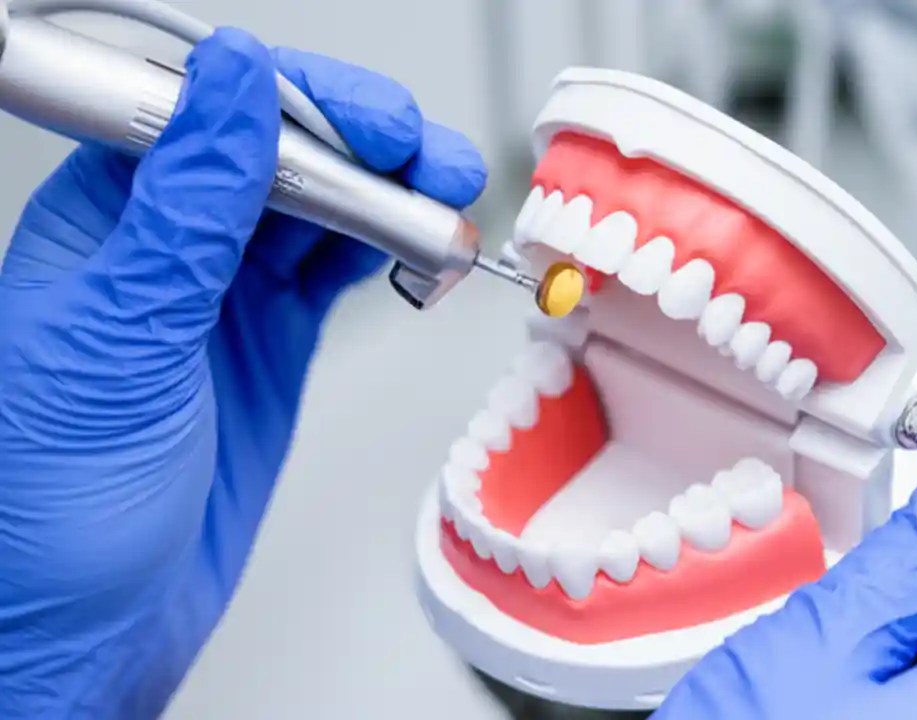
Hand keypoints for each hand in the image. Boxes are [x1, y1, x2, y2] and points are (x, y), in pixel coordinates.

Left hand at [0, 29, 484, 717]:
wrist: (86, 629)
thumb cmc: (49, 505)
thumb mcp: (121, 338)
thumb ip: (187, 207)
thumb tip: (233, 84)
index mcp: (104, 218)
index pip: (208, 115)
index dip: (299, 102)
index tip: (373, 126)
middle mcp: (164, 244)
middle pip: (279, 151)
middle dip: (363, 145)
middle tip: (430, 164)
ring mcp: (220, 294)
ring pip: (319, 207)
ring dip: (388, 196)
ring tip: (447, 200)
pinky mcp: (266, 342)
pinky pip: (335, 270)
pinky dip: (385, 253)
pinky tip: (418, 250)